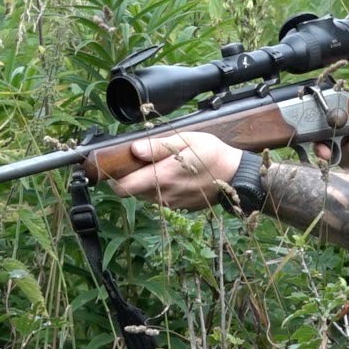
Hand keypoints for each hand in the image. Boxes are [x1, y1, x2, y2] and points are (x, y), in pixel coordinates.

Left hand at [109, 132, 242, 209]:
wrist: (235, 176)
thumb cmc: (212, 153)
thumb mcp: (187, 140)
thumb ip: (158, 146)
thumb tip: (134, 150)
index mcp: (163, 176)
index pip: (123, 187)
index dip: (114, 177)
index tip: (117, 165)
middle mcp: (163, 194)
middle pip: (131, 191)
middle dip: (130, 177)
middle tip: (139, 161)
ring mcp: (170, 203)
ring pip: (143, 195)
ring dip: (144, 183)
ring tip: (158, 166)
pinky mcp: (178, 208)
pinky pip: (158, 199)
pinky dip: (157, 189)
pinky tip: (171, 176)